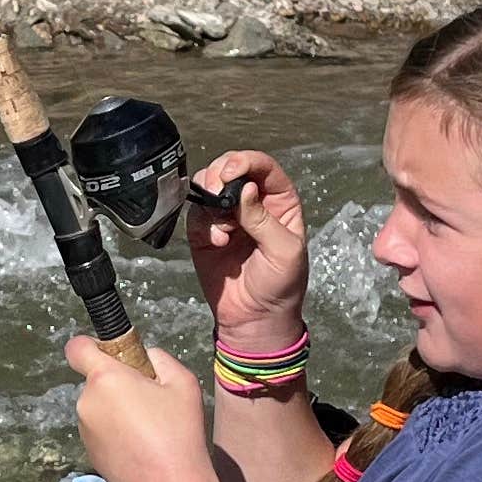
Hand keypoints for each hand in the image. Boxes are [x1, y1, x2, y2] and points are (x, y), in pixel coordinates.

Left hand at [67, 332, 213, 481]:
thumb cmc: (179, 432)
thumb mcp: (182, 381)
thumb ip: (158, 358)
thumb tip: (145, 358)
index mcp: (105, 379)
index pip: (77, 348)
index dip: (91, 345)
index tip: (113, 354)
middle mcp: (87, 403)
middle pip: (96, 380)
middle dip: (118, 384)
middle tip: (150, 399)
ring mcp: (85, 431)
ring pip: (99, 407)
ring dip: (117, 410)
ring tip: (150, 428)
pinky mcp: (90, 453)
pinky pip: (101, 430)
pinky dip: (115, 433)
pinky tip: (141, 446)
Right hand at [186, 150, 308, 349]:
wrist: (255, 319)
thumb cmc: (280, 286)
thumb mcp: (284, 251)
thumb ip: (264, 219)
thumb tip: (245, 189)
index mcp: (280, 201)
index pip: (263, 166)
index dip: (245, 161)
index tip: (231, 172)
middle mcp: (252, 202)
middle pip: (231, 168)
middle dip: (221, 174)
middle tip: (219, 192)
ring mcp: (227, 216)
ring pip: (209, 184)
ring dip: (209, 197)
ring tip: (222, 224)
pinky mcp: (205, 232)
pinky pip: (196, 213)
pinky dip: (203, 223)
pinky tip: (217, 241)